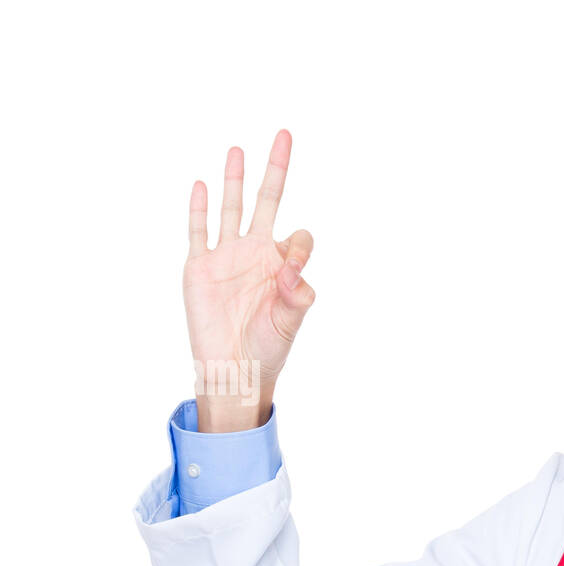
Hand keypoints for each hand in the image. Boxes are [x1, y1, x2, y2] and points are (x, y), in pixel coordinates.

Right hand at [183, 129, 315, 431]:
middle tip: (284, 134)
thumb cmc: (269, 348)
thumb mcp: (290, 321)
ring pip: (231, 208)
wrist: (234, 369)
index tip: (291, 269)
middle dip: (275, 170)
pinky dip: (199, 208)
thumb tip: (293, 266)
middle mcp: (255, 254)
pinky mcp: (199, 266)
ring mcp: (226, 256)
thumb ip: (297, 293)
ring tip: (238, 149)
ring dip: (235, 179)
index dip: (299, 246)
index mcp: (282, 266)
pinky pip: (198, 231)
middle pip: (266, 202)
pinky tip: (202, 184)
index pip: (298, 237)